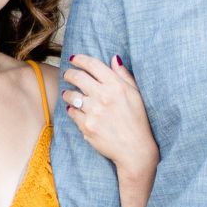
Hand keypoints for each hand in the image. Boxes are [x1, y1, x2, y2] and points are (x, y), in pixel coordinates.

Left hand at [62, 52, 157, 187]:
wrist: (134, 149)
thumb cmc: (137, 120)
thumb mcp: (136, 94)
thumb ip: (123, 75)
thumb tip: (114, 58)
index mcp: (116, 86)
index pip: (93, 65)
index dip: (80, 59)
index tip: (74, 59)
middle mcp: (103, 96)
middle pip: (77, 77)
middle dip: (69, 74)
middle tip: (68, 75)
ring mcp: (93, 112)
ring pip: (71, 95)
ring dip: (68, 93)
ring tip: (70, 94)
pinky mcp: (86, 126)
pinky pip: (72, 112)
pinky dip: (72, 110)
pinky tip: (76, 110)